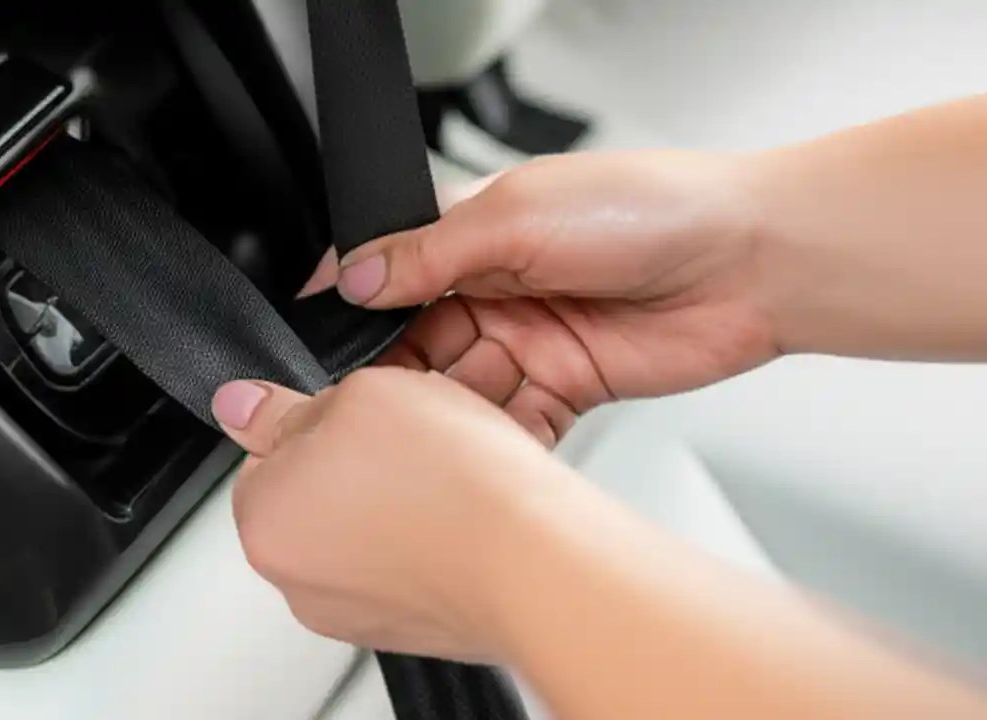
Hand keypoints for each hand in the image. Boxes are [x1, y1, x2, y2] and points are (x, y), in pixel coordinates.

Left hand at [211, 367, 566, 659]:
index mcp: (263, 519)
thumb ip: (286, 405)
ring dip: (393, 501)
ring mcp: (352, 613)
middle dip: (355, 464)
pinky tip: (461, 515)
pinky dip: (425, 540)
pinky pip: (404, 566)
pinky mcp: (407, 629)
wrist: (535, 563)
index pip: (265, 455)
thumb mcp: (359, 395)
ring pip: (362, 532)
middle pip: (312, 497)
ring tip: (445, 477)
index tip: (360, 417)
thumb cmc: (453, 484)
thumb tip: (238, 404)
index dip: (318, 422)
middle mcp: (296, 580)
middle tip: (408, 441)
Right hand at [311, 151, 780, 445]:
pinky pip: (514, 425)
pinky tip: (476, 454)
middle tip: (370, 405)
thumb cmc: (649, 209)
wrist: (752, 260)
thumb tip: (356, 276)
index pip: (392, 276)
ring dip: (443, 413)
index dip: (358, 310)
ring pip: (460, 390)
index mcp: (476, 234)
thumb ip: (431, 252)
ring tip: (422, 435)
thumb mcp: (518, 215)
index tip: (320, 344)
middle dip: (395, 374)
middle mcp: (497, 288)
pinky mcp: (567, 386)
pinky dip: (494, 442)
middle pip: (417, 344)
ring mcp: (531, 339)